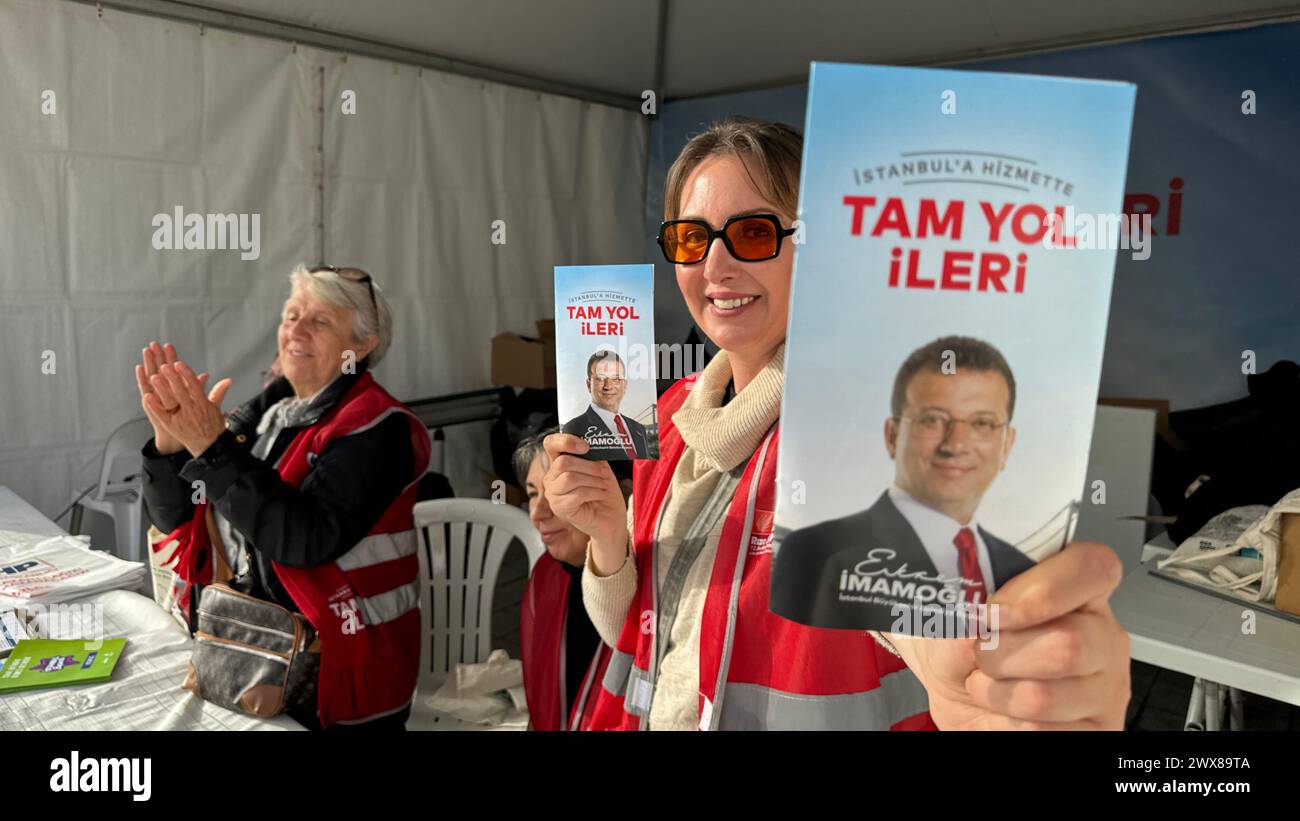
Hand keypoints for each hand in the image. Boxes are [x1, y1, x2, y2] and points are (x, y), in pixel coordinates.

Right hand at [135, 341, 190, 454]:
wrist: (182, 433)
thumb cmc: (190, 417)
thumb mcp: (196, 401)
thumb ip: (200, 388)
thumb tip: (206, 375)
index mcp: (175, 387)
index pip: (172, 369)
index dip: (171, 357)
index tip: (169, 345)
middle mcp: (164, 389)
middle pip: (160, 369)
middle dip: (158, 356)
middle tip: (154, 343)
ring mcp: (156, 395)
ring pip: (151, 375)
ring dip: (149, 362)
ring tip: (147, 350)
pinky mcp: (150, 402)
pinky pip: (145, 388)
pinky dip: (142, 377)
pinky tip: (140, 367)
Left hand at [142, 359, 234, 458]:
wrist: (209, 446)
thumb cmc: (212, 427)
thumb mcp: (216, 409)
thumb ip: (219, 392)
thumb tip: (228, 380)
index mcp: (203, 404)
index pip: (194, 386)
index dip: (186, 374)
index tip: (179, 363)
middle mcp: (191, 410)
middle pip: (181, 391)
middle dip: (172, 378)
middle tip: (164, 366)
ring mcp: (180, 418)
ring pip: (170, 402)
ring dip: (161, 389)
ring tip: (154, 377)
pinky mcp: (171, 426)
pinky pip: (162, 415)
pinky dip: (154, 406)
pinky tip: (147, 396)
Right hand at [541, 433, 627, 574]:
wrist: (612, 519)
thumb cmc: (605, 494)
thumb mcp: (600, 468)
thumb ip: (592, 456)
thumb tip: (591, 444)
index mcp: (560, 463)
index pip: (551, 444)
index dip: (565, 441)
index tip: (585, 446)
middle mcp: (552, 478)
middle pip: (563, 462)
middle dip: (589, 467)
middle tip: (603, 474)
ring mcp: (553, 494)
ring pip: (569, 478)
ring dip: (593, 480)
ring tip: (601, 486)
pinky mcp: (560, 508)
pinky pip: (577, 493)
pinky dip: (593, 492)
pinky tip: (599, 495)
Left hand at [890, 541, 1130, 729]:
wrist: (959, 694)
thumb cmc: (965, 647)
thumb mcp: (953, 617)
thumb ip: (964, 609)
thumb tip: (974, 620)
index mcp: (1077, 591)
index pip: (1093, 567)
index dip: (1044, 590)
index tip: (996, 611)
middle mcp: (1102, 637)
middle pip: (1068, 644)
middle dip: (1002, 654)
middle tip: (983, 655)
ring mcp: (1106, 687)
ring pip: (1045, 697)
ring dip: (996, 695)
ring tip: (988, 686)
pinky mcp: (1098, 730)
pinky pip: (1040, 732)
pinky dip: (1002, 725)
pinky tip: (1002, 713)